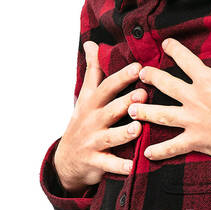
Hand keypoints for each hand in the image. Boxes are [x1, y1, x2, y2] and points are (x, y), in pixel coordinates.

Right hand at [52, 40, 150, 193]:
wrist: (67, 160)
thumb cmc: (83, 122)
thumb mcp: (85, 96)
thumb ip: (93, 71)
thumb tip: (91, 43)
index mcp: (92, 103)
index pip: (106, 86)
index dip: (121, 77)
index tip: (138, 67)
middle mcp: (92, 120)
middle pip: (110, 109)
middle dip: (126, 102)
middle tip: (143, 95)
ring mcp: (92, 141)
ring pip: (110, 136)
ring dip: (124, 133)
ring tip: (137, 128)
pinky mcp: (95, 161)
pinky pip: (108, 164)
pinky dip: (120, 166)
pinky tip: (132, 166)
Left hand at [128, 5, 210, 165]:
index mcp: (207, 80)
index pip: (185, 59)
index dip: (173, 49)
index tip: (164, 44)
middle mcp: (194, 99)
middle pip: (166, 85)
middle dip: (151, 78)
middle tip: (138, 74)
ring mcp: (192, 121)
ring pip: (162, 115)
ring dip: (145, 112)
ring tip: (131, 109)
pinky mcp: (196, 141)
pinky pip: (173, 147)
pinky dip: (160, 151)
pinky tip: (146, 153)